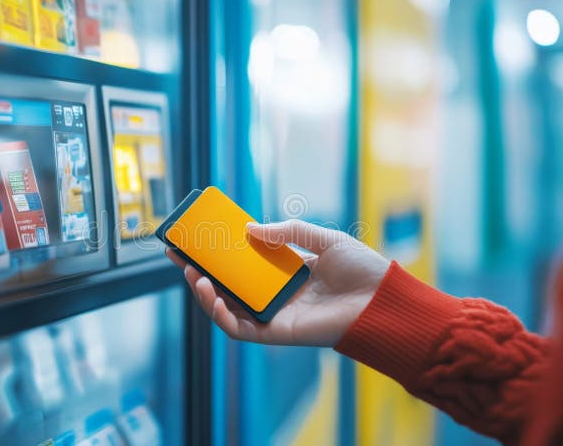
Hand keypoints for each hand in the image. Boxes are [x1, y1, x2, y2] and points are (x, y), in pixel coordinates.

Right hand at [166, 219, 389, 346]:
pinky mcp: (277, 332)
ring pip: (227, 309)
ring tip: (192, 273)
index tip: (196, 238)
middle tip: (179, 253)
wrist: (383, 300)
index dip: (219, 253)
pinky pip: (240, 329)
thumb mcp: (323, 238)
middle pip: (228, 286)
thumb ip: (288, 232)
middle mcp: (276, 296)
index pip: (243, 264)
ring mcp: (274, 315)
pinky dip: (220, 314)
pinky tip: (210, 294)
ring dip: (204, 293)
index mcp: (285, 274)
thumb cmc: (361, 269)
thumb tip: (250, 229)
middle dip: (200, 271)